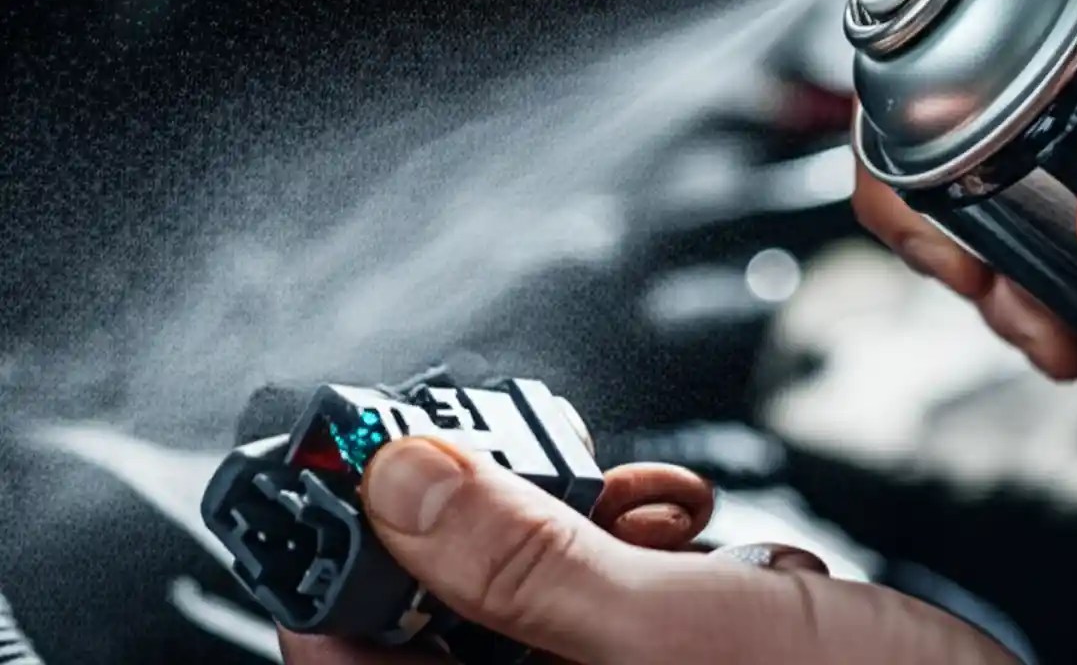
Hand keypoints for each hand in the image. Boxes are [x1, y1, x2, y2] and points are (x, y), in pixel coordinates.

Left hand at [279, 437, 1017, 663]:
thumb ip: (528, 566)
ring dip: (589, 528)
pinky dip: (655, 549)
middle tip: (522, 465)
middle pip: (448, 609)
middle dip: (493, 528)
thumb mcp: (679, 640)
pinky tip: (709, 540)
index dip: (333, 563)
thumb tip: (400, 481)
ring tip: (654, 510)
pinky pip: (616, 594)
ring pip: (541, 588)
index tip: (343, 469)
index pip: (349, 661)